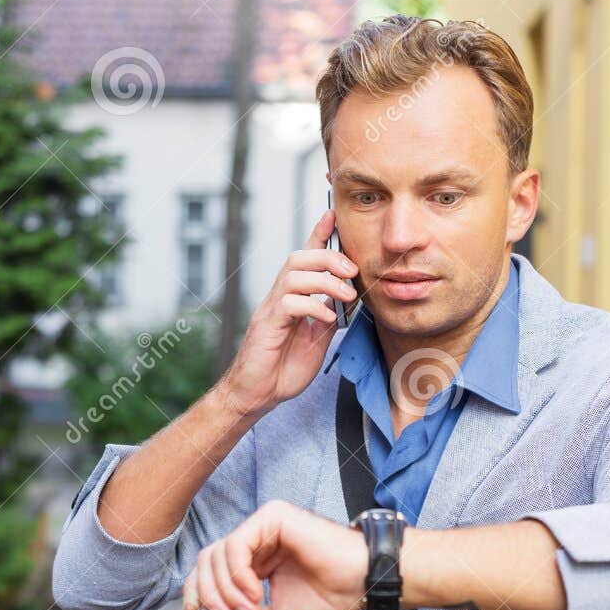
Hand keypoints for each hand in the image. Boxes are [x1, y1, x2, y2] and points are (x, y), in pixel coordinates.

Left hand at [183, 501, 367, 609]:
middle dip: (208, 592)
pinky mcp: (272, 517)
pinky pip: (236, 544)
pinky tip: (255, 592)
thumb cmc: (328, 601)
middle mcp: (257, 540)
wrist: (360, 586)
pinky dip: (237, 574)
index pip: (211, 567)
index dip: (196, 588)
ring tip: (251, 609)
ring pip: (217, 553)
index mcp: (257, 561)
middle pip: (207, 559)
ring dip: (226, 589)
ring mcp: (263, 526)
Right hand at [215, 210, 358, 418]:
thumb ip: (328, 317)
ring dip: (325, 280)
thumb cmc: (282, 369)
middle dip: (328, 256)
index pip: (304, 259)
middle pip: (298, 257)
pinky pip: (289, 303)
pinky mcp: (267, 326)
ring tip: (346, 294)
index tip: (333, 214)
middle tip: (353, 271)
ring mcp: (270, 310)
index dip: (318, 235)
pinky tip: (327, 316)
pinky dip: (313, 305)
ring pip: (293, 274)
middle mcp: (278, 298)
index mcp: (291, 299)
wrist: (256, 395)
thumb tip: (348, 298)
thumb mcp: (316, 341)